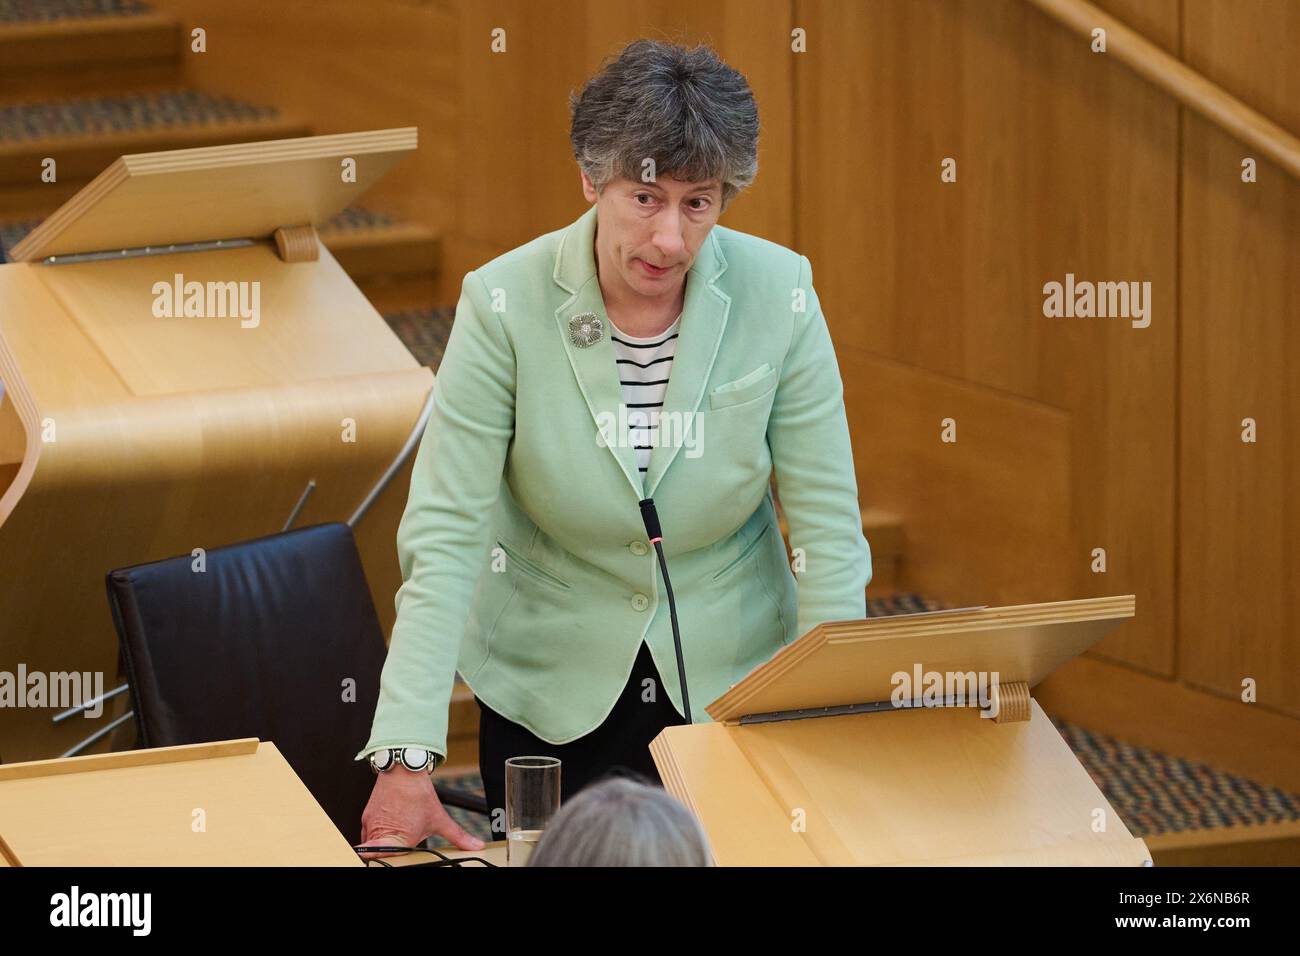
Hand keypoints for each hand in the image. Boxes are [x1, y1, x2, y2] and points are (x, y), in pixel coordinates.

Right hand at [357, 765, 485, 858]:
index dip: (380, 859)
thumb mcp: (440, 818)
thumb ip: (458, 836)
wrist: (404, 769)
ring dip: (381, 843)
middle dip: (387, 853)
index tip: (384, 860)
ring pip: (372, 842)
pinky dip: (376, 833)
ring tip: (396, 833)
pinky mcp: (367, 816)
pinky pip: (368, 832)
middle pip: (378, 853)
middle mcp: (379, 833)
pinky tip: (390, 826)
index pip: (378, 858)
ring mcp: (370, 824)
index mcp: (397, 839)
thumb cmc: (418, 793)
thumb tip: (475, 845)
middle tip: (399, 846)